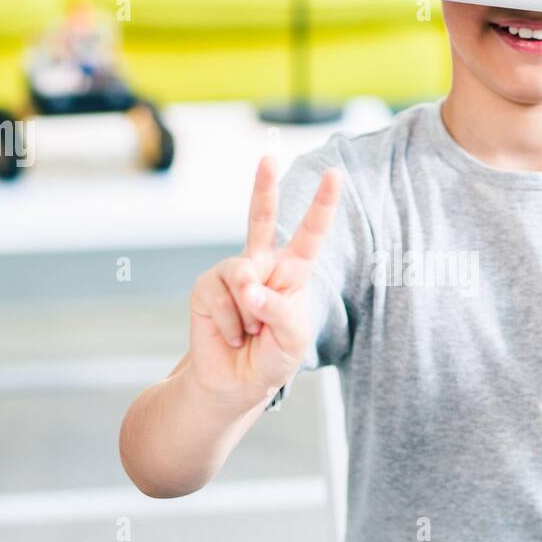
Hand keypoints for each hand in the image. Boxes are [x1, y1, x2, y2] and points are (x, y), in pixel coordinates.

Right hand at [188, 156, 341, 405]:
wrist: (236, 383)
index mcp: (292, 272)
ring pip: (244, 277)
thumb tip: (249, 287)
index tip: (334, 175)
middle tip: (268, 158)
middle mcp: (261, 264)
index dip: (322, 205)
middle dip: (263, 187)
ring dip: (251, 313)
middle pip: (261, 218)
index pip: (309, 234)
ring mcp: (232, 273)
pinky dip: (232, 323)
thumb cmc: (272, 358)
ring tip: (251, 333)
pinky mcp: (206, 286)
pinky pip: (223, 296)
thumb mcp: (293, 336)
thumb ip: (279, 309)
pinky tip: (233, 336)